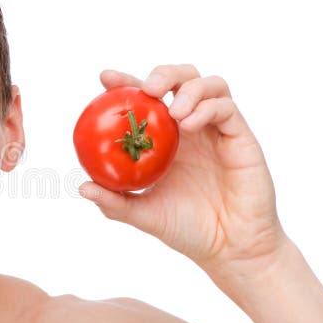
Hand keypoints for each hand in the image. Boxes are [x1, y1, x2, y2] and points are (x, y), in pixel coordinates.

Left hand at [79, 64, 288, 279]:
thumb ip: (113, 202)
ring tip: (172, 111)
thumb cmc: (187, 229)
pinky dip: (206, 109)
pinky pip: (226, 108)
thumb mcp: (143, 215)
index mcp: (166, 138)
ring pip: (210, 85)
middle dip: (163, 74)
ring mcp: (217, 130)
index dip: (126, 83)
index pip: (145, 99)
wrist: (230, 248)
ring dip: (188, 89)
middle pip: (181, 79)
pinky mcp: (241, 137)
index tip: (104, 78)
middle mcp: (191, 128)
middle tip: (147, 88)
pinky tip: (188, 125)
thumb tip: (81, 187)